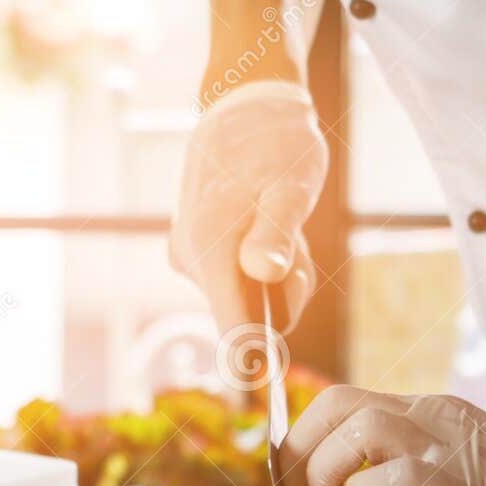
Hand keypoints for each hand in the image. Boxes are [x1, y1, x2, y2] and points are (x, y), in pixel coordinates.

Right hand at [170, 80, 327, 337]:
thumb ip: (277, 234)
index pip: (233, 327)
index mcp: (210, 251)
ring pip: (246, 296)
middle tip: (297, 243)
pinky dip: (258, 262)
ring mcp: (188, 258)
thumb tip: (263, 274)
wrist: (243, 108)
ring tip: (279, 221)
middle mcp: (189, 261)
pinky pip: (236, 279)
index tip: (272, 377)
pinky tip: (260, 222)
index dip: (258, 355)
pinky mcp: (193, 253)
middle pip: (249, 313)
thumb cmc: (275, 146)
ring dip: (274, 274)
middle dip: (282, 291)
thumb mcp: (291, 187)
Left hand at [279, 387, 485, 485]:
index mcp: (435, 415)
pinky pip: (393, 473)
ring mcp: (452, 444)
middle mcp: (437, 418)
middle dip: (300, 451)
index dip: (304, 438)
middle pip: (338, 404)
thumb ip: (418, 481)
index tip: (292, 483)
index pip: (347, 403)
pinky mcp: (465, 481)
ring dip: (324, 472)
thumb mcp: (465, 481)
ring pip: (358, 426)